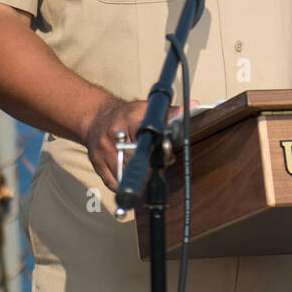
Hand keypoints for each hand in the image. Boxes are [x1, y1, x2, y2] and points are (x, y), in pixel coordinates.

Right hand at [82, 97, 197, 190]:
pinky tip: (134, 180)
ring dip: (141, 179)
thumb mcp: (146, 109)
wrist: (96, 118)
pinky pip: (113, 183)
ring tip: (150, 172)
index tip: (168, 159)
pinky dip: (125, 185)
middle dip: (153, 168)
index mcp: (129, 119)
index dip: (159, 153)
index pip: (146, 138)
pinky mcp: (96, 163)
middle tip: (163, 166)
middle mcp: (114, 135)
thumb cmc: (125, 115)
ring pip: (126, 175)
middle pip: (137, 161)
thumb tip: (195, 106)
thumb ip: (171, 112)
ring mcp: (102, 150)